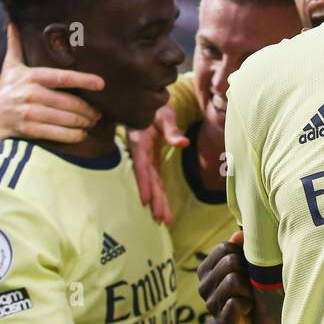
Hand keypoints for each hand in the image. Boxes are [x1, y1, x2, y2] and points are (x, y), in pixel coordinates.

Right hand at [0, 24, 103, 142]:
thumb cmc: (3, 89)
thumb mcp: (10, 66)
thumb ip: (15, 45)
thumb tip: (13, 21)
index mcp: (31, 76)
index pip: (63, 77)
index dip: (84, 80)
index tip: (101, 83)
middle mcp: (31, 93)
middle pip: (69, 102)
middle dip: (88, 110)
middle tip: (100, 113)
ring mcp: (29, 113)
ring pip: (65, 119)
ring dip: (83, 123)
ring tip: (93, 123)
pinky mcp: (27, 129)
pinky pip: (56, 134)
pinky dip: (72, 135)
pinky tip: (81, 135)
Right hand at [129, 105, 187, 223]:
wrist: (148, 103)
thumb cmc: (155, 107)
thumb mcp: (164, 115)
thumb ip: (172, 130)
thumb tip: (184, 143)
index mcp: (139, 141)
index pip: (141, 165)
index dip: (143, 183)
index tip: (145, 200)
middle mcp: (140, 153)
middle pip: (147, 179)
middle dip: (153, 199)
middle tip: (159, 218)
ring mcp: (146, 159)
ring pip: (152, 182)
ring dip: (157, 201)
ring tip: (163, 220)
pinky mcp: (152, 161)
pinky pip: (155, 179)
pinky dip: (159, 193)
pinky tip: (162, 208)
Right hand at [197, 231, 253, 323]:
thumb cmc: (249, 291)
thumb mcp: (245, 266)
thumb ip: (240, 249)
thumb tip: (238, 234)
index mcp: (206, 269)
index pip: (224, 248)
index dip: (241, 255)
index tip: (246, 268)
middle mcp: (203, 286)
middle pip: (230, 262)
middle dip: (246, 271)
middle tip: (249, 285)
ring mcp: (210, 304)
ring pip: (233, 281)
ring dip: (249, 289)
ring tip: (249, 297)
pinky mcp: (221, 321)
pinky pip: (235, 303)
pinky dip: (247, 303)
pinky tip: (247, 309)